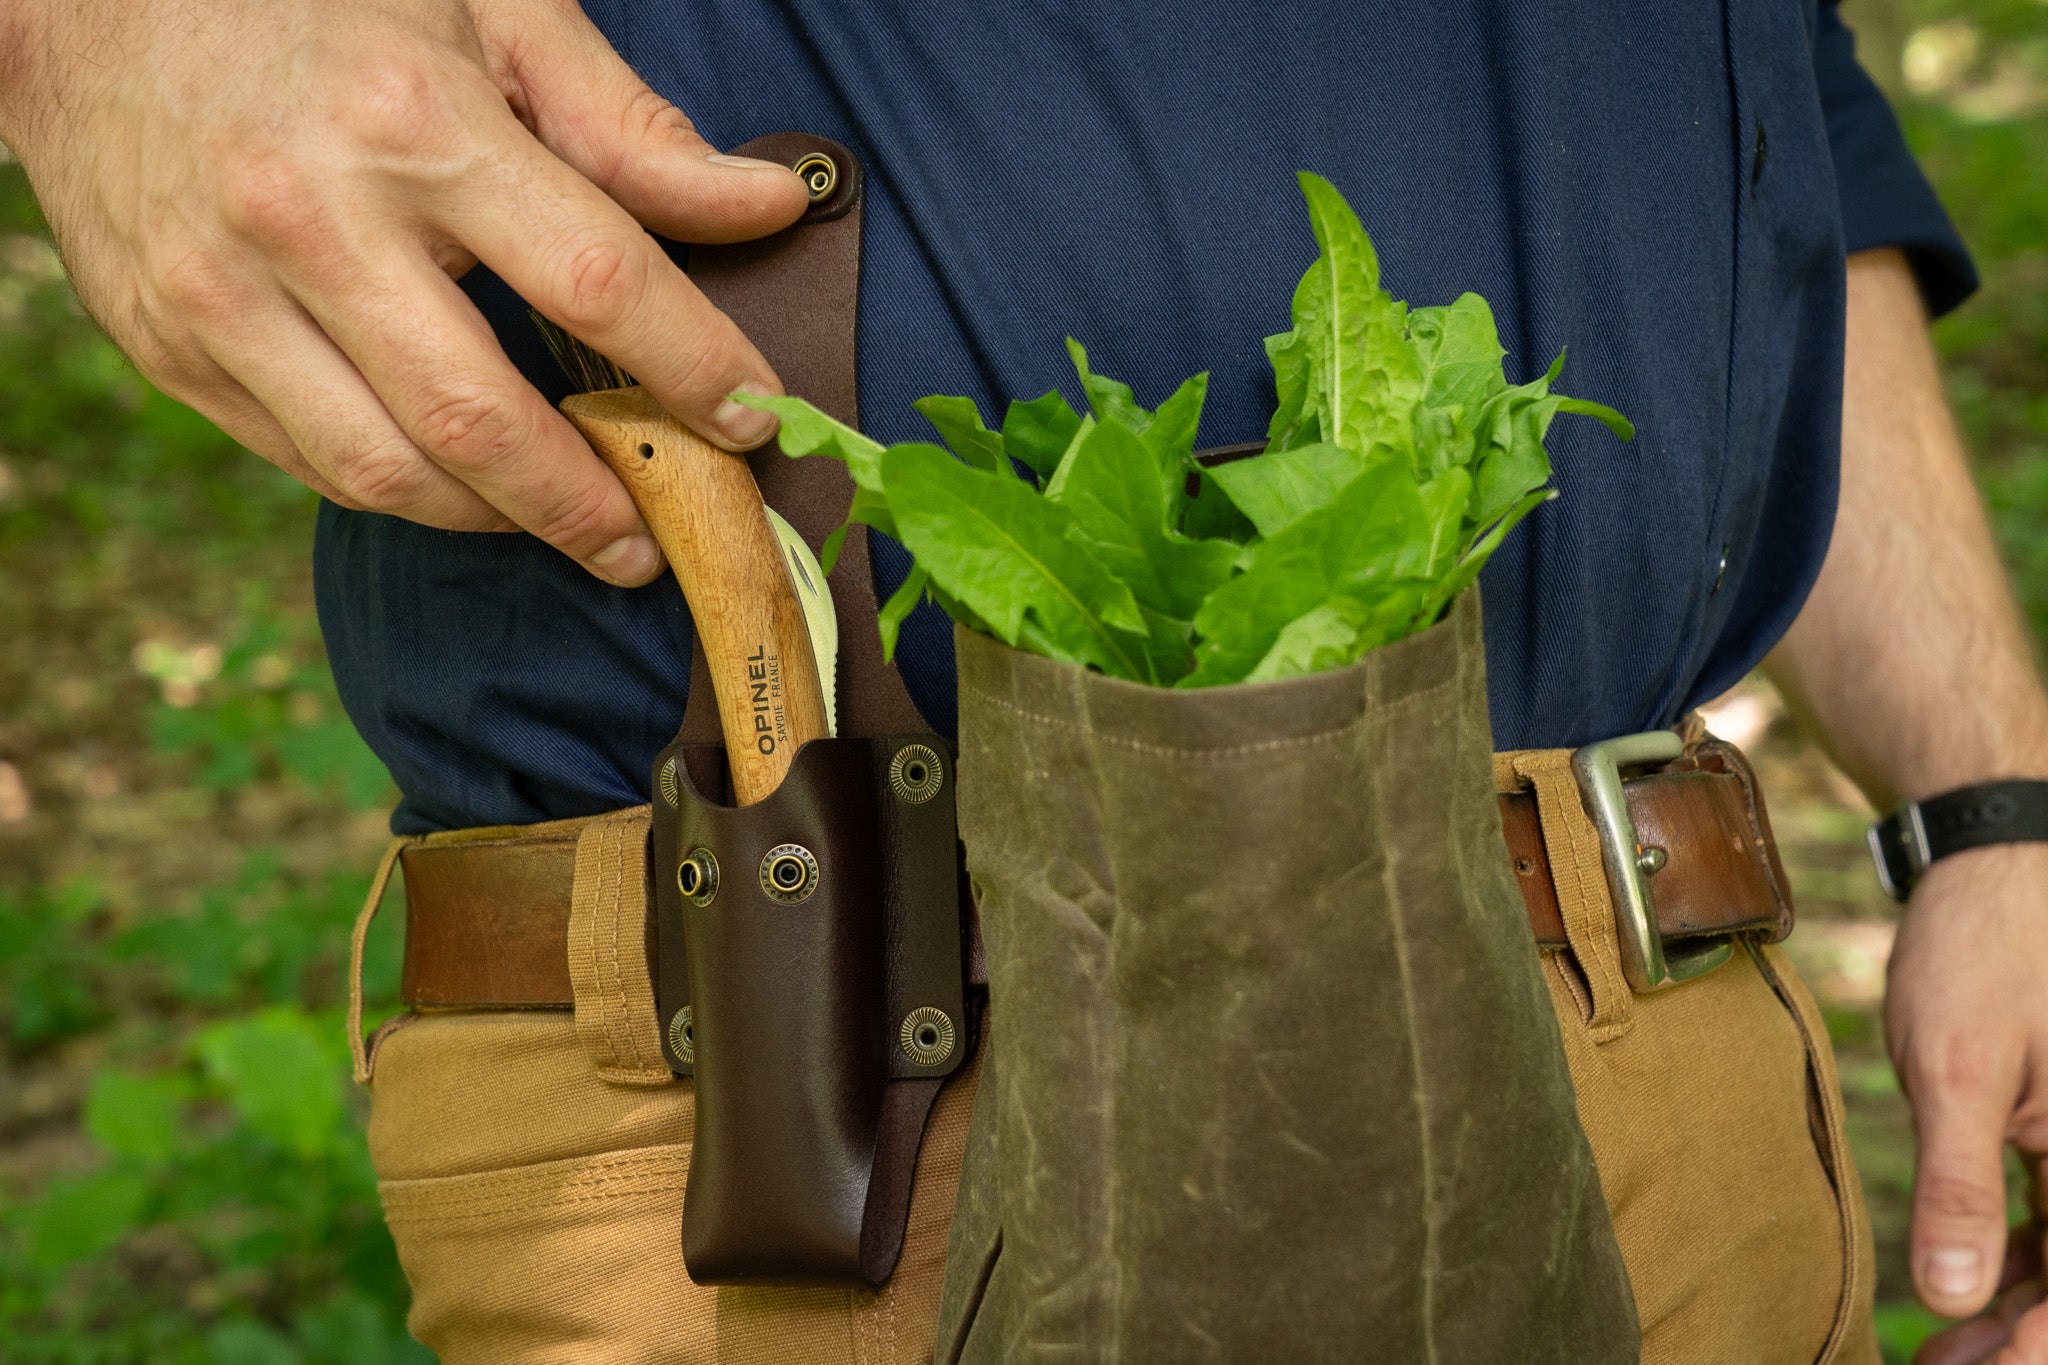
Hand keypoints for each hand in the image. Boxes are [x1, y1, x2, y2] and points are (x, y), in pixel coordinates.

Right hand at [0, 0, 808, 585]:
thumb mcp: (493, 15)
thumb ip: (629, 130)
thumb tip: (766, 207)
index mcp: (411, 122)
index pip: (595, 279)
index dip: (695, 368)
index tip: (757, 421)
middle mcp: (309, 218)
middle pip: (483, 417)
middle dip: (590, 502)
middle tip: (658, 539)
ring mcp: (223, 294)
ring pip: (388, 470)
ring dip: (500, 521)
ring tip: (572, 523)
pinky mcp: (170, 346)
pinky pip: (310, 464)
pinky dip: (405, 491)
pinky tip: (463, 485)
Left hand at [1886, 843, 2047, 1359]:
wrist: (2004, 864)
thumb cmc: (1985, 951)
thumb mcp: (1955, 1069)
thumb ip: (1959, 1186)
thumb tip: (1950, 1296)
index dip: (2038, 1352)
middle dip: (2024, 1341)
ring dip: (2020, 1313)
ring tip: (1944, 1352)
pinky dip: (2017, 1262)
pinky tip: (1964, 1292)